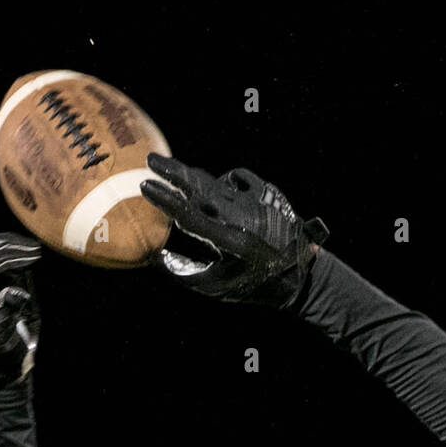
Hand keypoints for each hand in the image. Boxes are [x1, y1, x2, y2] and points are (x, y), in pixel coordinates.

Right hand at [140, 155, 327, 307]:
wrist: (300, 277)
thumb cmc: (253, 286)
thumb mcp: (216, 287)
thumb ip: (184, 272)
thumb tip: (155, 254)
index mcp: (230, 243)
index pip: (189, 215)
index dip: (165, 199)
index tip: (144, 185)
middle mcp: (243, 218)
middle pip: (200, 186)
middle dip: (173, 171)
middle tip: (152, 159)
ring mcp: (257, 202)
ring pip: (216, 180)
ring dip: (193, 177)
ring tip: (175, 173)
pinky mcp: (267, 192)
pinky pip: (237, 177)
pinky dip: (222, 180)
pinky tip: (216, 187)